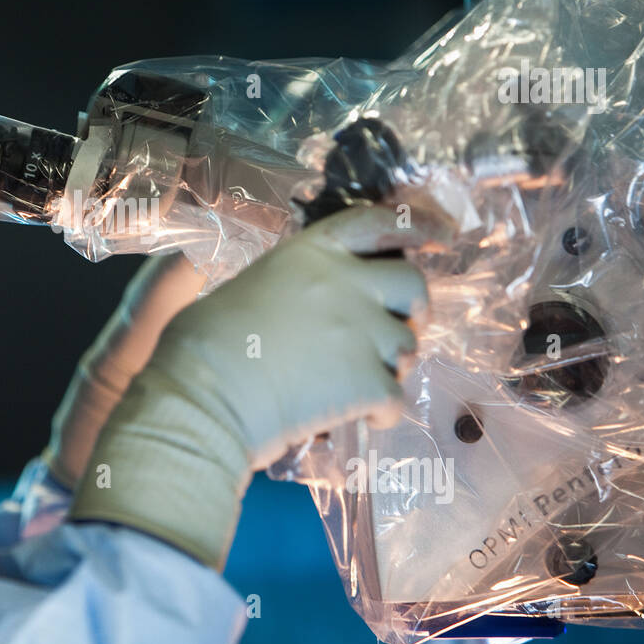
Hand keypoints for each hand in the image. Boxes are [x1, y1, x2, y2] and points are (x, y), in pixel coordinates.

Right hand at [69, 204, 451, 568]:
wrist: (204, 396)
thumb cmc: (202, 346)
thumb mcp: (245, 287)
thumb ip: (290, 287)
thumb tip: (299, 311)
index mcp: (310, 253)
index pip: (374, 225)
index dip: (415, 227)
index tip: (441, 236)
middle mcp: (345, 283)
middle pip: (411, 283)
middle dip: (413, 309)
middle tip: (396, 331)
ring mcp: (362, 332)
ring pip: (407, 346)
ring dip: (391, 365)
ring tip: (360, 384)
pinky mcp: (369, 381)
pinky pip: (395, 398)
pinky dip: (381, 412)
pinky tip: (359, 418)